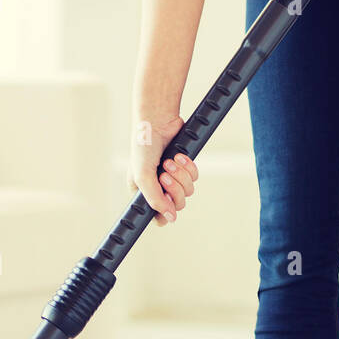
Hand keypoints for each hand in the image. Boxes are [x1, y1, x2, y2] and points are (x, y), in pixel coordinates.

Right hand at [129, 111, 199, 225]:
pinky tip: (179, 155)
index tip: (166, 201)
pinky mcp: (184, 167)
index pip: (157, 217)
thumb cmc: (144, 145)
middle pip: (177, 205)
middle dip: (174, 189)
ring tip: (170, 161)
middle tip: (165, 174)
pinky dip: (188, 167)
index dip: (165, 212)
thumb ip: (155, 199)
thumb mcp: (143, 175)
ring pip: (188, 192)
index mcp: (143, 193)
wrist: (158, 120)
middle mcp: (158, 188)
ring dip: (180, 176)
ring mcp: (173, 178)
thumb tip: (171, 218)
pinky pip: (194, 177)